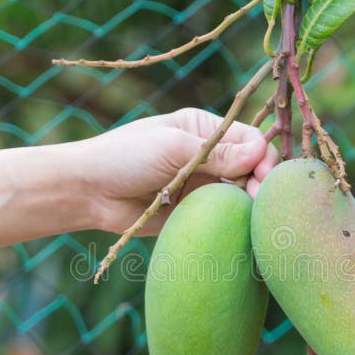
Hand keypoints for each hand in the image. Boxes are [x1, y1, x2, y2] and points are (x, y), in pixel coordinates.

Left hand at [83, 108, 277, 233]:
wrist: (88, 192)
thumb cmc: (125, 157)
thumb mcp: (173, 148)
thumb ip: (217, 153)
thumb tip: (261, 152)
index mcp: (203, 129)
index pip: (248, 138)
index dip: (262, 154)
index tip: (266, 173)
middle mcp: (207, 156)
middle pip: (250, 166)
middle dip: (261, 180)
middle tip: (261, 197)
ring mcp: (202, 185)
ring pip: (240, 192)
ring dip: (250, 201)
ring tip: (254, 212)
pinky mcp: (194, 212)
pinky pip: (223, 215)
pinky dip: (235, 219)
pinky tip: (243, 225)